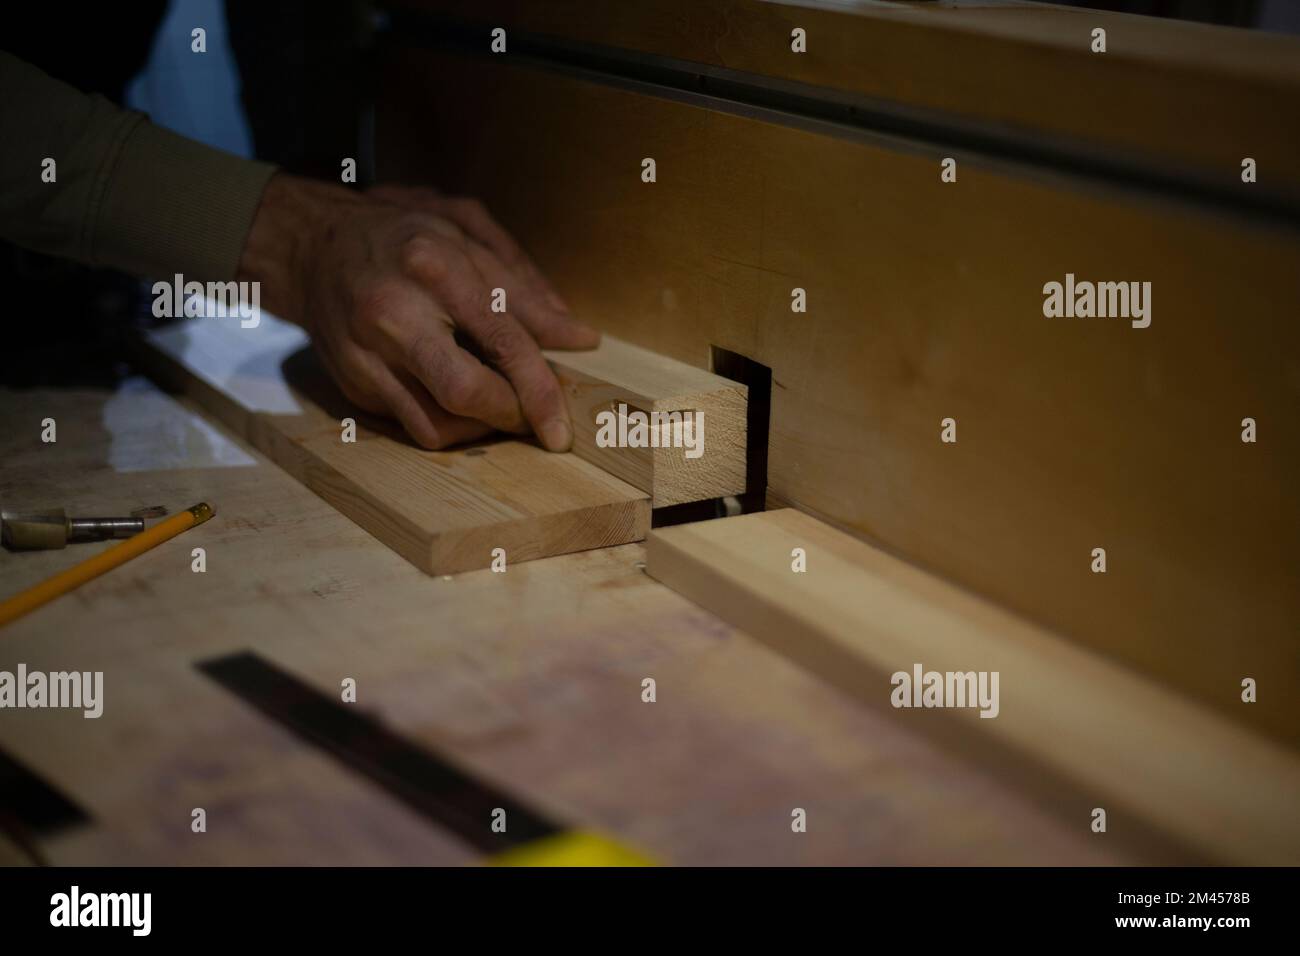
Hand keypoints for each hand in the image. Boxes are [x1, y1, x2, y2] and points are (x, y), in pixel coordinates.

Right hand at [237, 174, 597, 449]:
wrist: (311, 246)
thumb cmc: (401, 233)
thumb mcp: (467, 232)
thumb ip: (525, 285)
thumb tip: (578, 338)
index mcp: (433, 265)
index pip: (502, 339)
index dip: (540, 389)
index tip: (561, 426)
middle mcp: (395, 312)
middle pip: (464, 392)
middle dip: (509, 416)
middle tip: (531, 418)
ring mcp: (367, 353)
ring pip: (436, 424)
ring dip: (480, 429)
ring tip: (497, 406)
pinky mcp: (354, 383)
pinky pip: (412, 424)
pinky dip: (448, 424)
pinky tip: (459, 400)